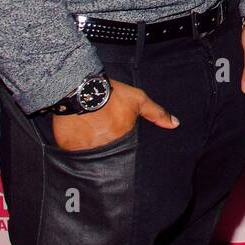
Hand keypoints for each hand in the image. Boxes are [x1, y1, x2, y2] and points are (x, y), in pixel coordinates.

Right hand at [50, 79, 177, 151]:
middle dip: (108, 151)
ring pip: (91, 156)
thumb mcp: (138, 100)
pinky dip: (75, 148)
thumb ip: (156, 113)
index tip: (120, 142)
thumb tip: (175, 124)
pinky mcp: (69, 148)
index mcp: (122, 138)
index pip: (126, 152)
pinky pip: (73, 154)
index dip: (124, 148)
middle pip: (109, 155)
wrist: (80, 88)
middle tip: (103, 136)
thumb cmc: (111, 93)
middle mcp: (105, 147)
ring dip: (91, 150)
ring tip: (90, 136)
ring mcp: (86, 149)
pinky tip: (76, 138)